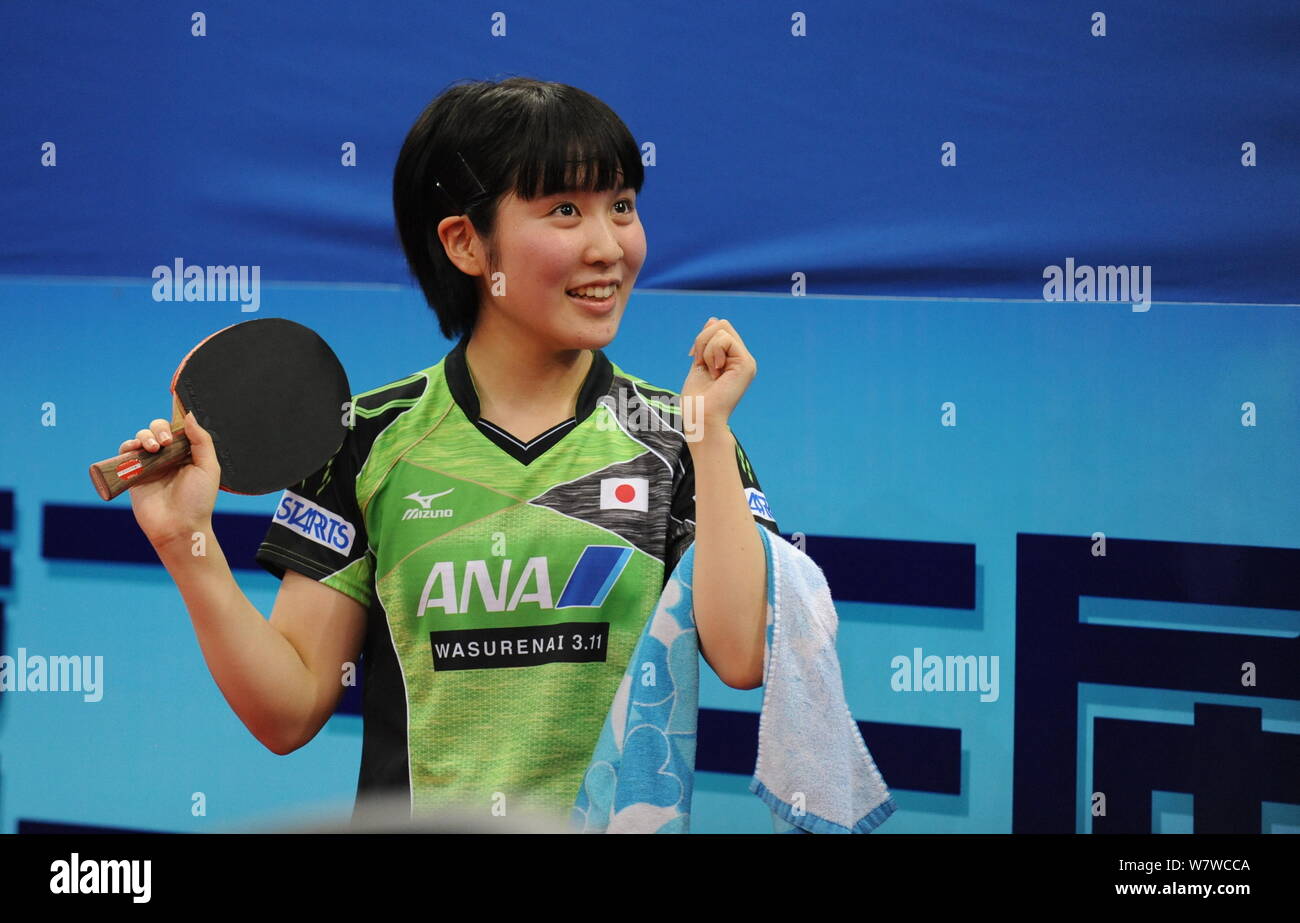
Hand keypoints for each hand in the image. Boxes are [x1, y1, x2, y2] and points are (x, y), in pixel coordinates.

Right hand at [119, 393, 222, 549]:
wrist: (178, 527)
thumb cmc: (197, 500)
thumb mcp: (208, 468)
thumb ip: (201, 441)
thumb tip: (189, 415)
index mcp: (188, 453)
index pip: (180, 428)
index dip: (176, 413)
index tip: (176, 394)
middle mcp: (168, 456)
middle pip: (158, 429)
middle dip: (158, 430)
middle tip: (163, 444)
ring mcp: (151, 464)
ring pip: (141, 438)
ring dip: (144, 436)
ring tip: (151, 448)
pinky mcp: (134, 474)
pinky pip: (126, 453)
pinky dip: (128, 446)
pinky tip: (134, 449)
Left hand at [681, 317, 756, 433]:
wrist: (700, 417)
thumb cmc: (697, 399)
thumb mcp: (700, 363)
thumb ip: (707, 344)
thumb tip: (713, 320)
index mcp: (732, 359)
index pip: (719, 328)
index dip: (702, 338)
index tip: (695, 358)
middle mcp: (742, 359)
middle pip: (722, 324)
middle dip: (702, 340)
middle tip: (701, 364)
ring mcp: (746, 361)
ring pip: (722, 328)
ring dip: (706, 349)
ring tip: (710, 371)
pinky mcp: (746, 364)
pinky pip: (724, 339)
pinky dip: (711, 353)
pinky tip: (715, 372)